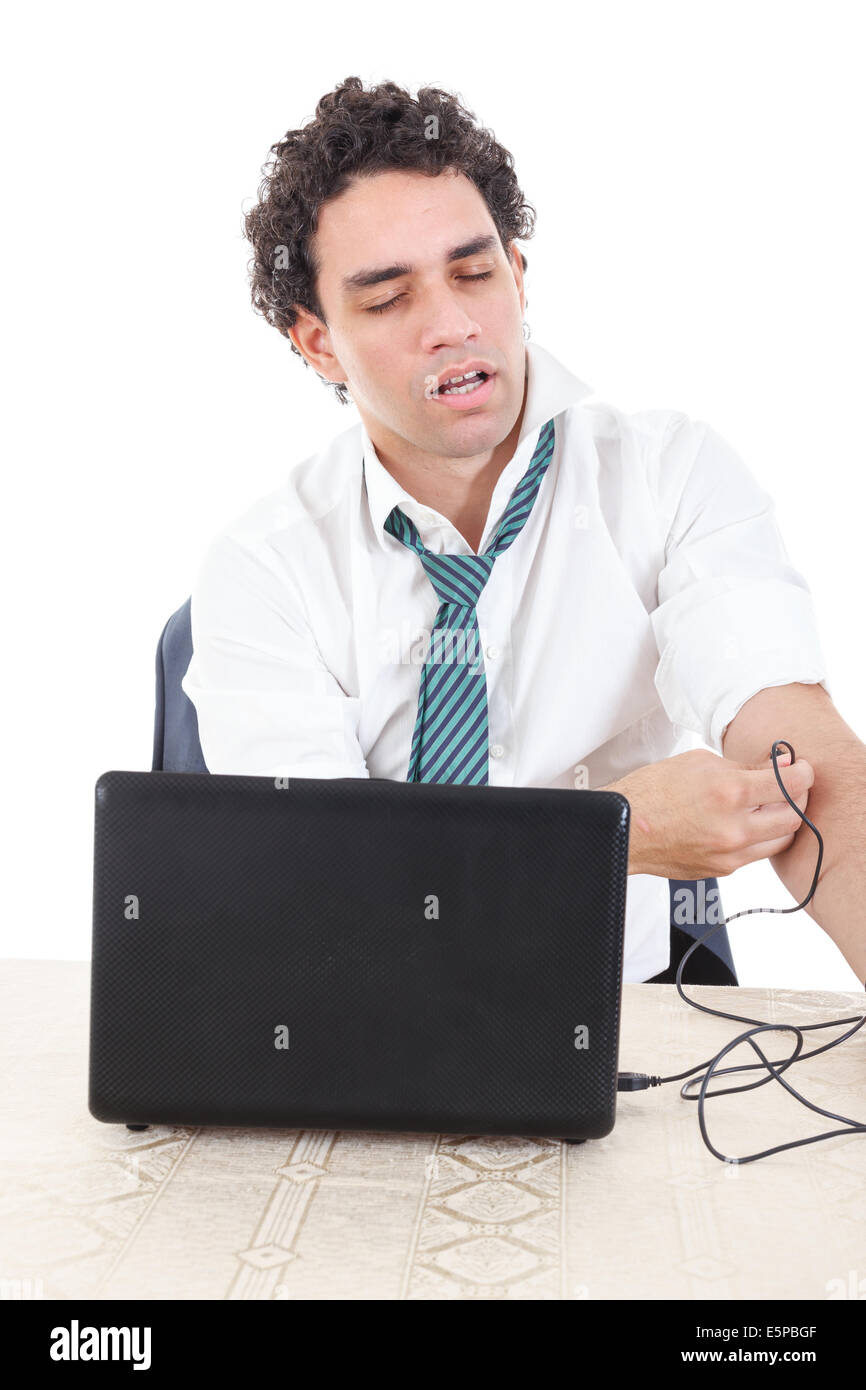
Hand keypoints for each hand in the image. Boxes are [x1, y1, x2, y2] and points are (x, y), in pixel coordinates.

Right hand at [602, 746, 813, 878]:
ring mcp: (730, 854)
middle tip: (791, 786)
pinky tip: (745, 822)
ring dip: (782, 821)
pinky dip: (758, 837)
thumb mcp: (700, 762)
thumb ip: (745, 766)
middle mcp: (734, 827)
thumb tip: (776, 767)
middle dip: (798, 797)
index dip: (803, 772)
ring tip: (770, 806)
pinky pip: (755, 854)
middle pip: (794, 816)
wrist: (626, 828)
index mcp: (730, 792)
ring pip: (780, 840)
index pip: (789, 783)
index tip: (801, 768)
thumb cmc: (653, 791)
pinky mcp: (722, 869)